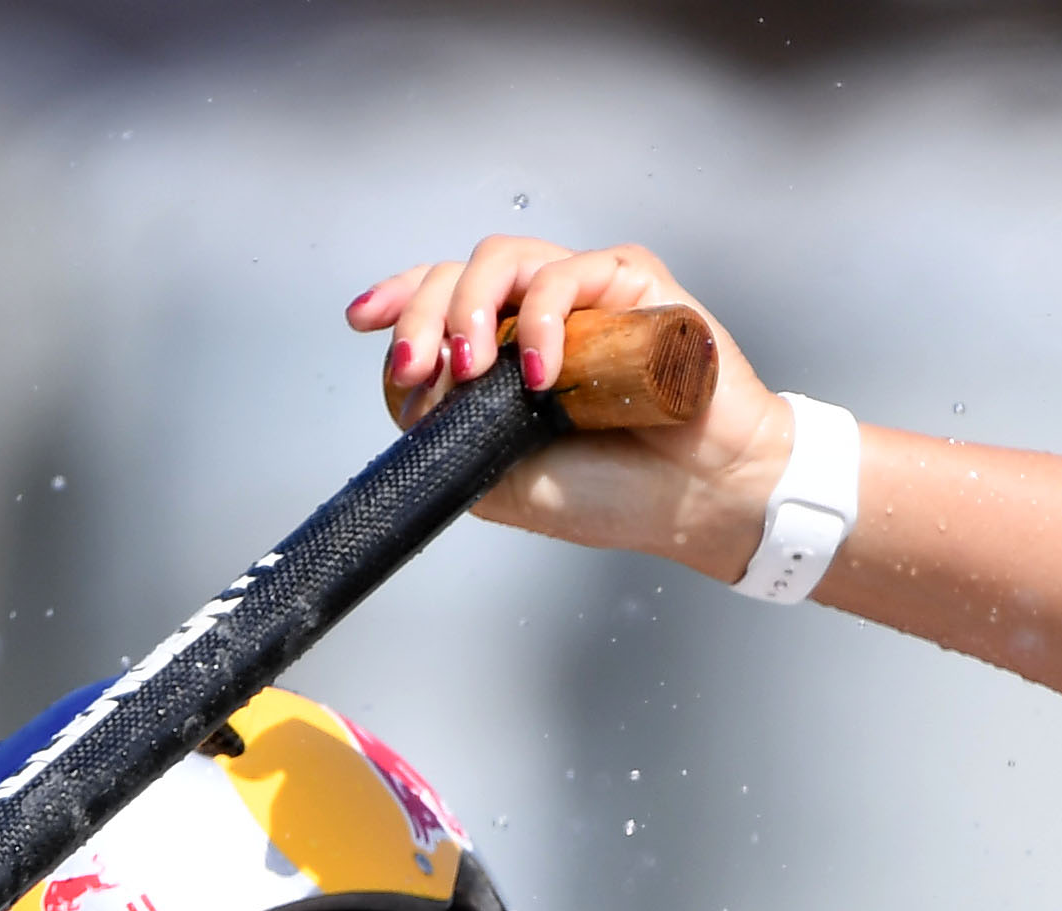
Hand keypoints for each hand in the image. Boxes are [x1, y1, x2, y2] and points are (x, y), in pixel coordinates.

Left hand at [350, 237, 791, 579]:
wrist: (698, 499)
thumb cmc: (612, 494)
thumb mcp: (500, 479)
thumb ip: (448, 432)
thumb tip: (409, 384)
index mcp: (504, 354)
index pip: (438, 302)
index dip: (397, 300)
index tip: (363, 322)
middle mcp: (539, 315)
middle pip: (457, 275)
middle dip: (422, 315)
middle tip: (422, 369)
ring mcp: (584, 295)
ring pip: (502, 260)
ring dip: (469, 308)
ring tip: (472, 369)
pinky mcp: (631, 282)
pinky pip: (568, 274)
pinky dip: (544, 320)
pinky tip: (543, 375)